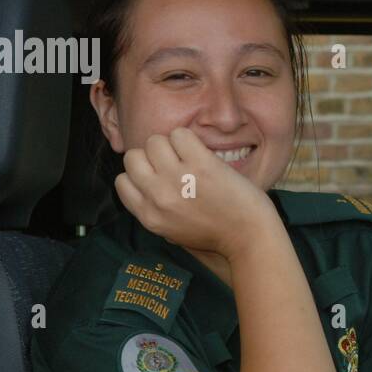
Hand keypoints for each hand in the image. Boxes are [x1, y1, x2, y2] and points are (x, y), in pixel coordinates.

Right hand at [115, 126, 276, 259]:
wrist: (249, 238)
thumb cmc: (215, 233)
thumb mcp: (171, 231)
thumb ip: (153, 208)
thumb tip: (143, 182)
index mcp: (149, 216)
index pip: (122, 181)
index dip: (140, 174)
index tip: (159, 176)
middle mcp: (157, 197)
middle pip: (133, 157)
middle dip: (152, 157)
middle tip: (175, 164)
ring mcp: (177, 179)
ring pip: (154, 141)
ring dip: (171, 145)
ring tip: (190, 159)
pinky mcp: (201, 164)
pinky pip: (180, 134)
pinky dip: (190, 139)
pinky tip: (202, 154)